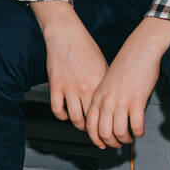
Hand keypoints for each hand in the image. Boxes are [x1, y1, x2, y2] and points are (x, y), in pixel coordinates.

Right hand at [43, 15, 109, 132]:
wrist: (66, 34)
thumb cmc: (85, 47)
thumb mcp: (102, 64)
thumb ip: (106, 82)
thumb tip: (114, 97)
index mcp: (100, 82)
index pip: (108, 110)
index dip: (112, 123)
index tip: (113, 129)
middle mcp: (86, 87)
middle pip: (93, 119)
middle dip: (97, 130)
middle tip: (99, 134)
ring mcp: (70, 88)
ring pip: (75, 119)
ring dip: (80, 126)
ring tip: (83, 126)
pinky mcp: (55, 86)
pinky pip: (58, 110)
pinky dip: (62, 116)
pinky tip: (66, 115)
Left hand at [84, 34, 162, 148]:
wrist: (140, 50)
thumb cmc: (126, 63)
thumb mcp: (106, 81)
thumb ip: (103, 97)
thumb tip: (106, 116)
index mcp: (98, 96)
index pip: (91, 125)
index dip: (96, 139)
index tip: (101, 144)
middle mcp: (107, 101)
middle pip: (104, 132)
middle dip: (111, 143)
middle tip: (118, 144)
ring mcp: (121, 101)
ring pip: (119, 132)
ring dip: (125, 140)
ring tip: (130, 139)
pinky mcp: (137, 101)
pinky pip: (136, 126)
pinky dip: (139, 133)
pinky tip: (140, 131)